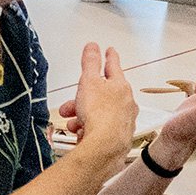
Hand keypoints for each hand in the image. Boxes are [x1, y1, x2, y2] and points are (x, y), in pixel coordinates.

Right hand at [58, 43, 136, 175]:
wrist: (104, 148)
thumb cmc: (99, 116)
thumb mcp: (89, 82)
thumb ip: (90, 62)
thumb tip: (93, 46)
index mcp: (121, 86)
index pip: (114, 66)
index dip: (109, 57)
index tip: (109, 51)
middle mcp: (126, 103)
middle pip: (101, 94)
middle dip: (82, 99)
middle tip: (69, 106)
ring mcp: (124, 121)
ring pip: (99, 113)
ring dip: (82, 116)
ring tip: (73, 123)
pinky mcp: (119, 138)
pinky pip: (101, 129)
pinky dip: (89, 129)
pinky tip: (81, 134)